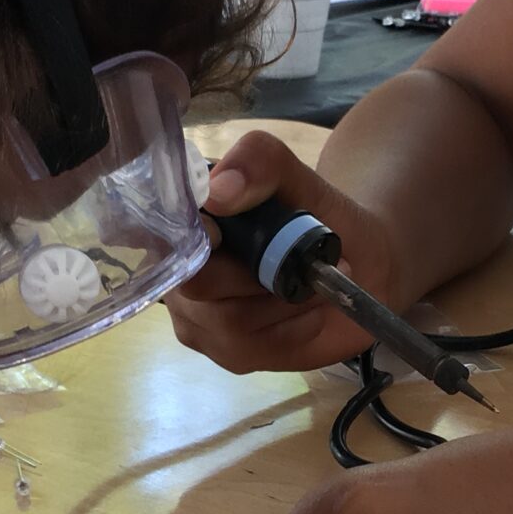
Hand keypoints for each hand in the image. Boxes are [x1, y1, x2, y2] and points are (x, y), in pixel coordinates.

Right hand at [167, 130, 403, 374]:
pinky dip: (292, 329)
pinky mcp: (223, 352)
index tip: (231, 235)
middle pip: (197, 284)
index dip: (193, 237)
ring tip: (314, 284)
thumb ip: (260, 161)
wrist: (360, 263)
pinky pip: (252, 348)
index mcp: (181, 219)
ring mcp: (196, 317)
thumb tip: (218, 192)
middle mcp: (176, 270)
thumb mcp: (297, 176)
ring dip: (286, 302)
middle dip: (260, 274)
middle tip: (305, 261)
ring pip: (228, 321)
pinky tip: (308, 311)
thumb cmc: (321, 216)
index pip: (152, 232)